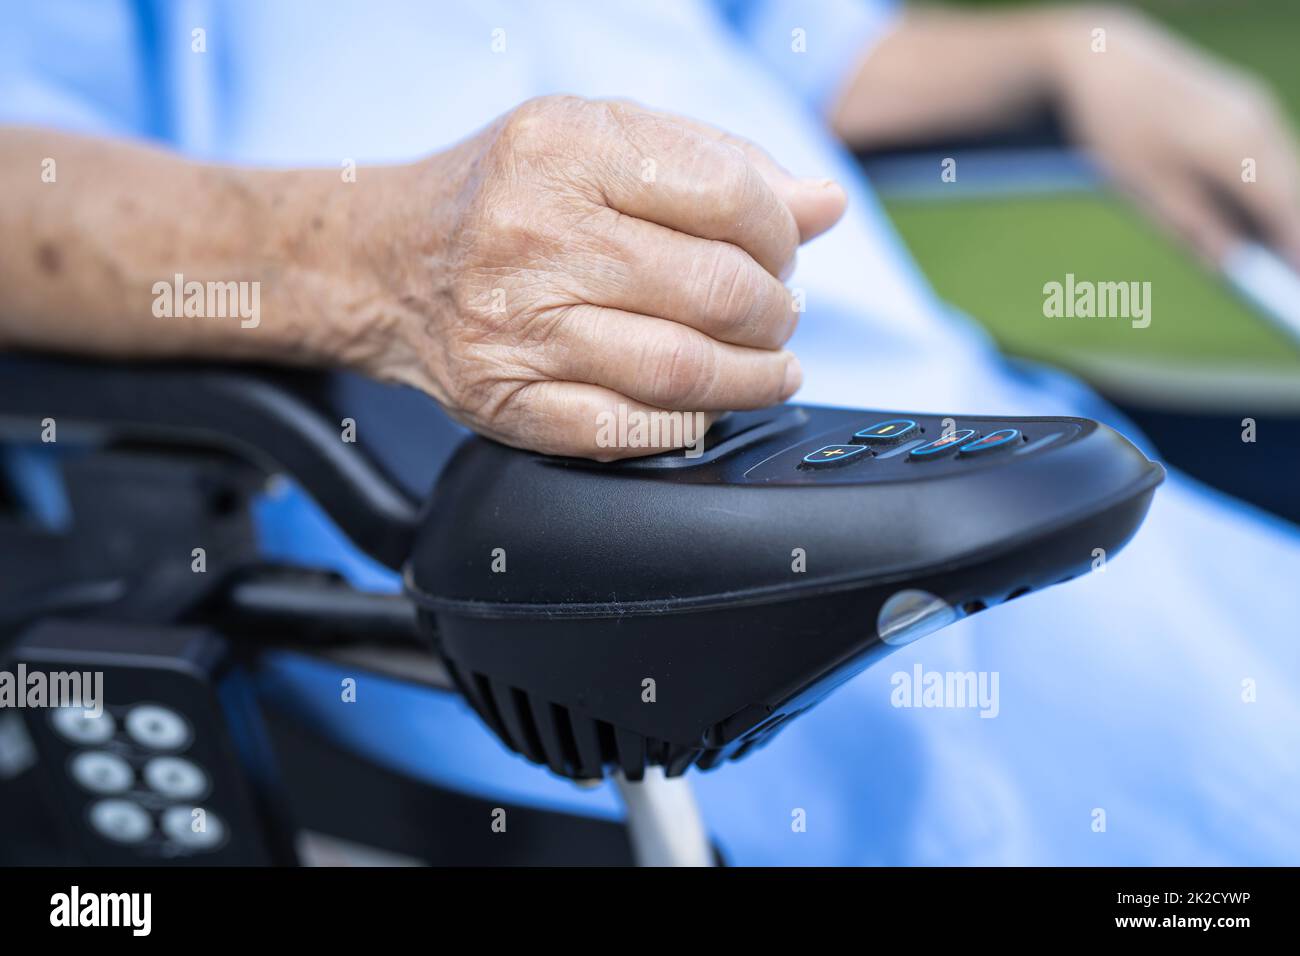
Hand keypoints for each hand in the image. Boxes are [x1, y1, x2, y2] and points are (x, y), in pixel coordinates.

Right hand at [369, 96, 845, 457]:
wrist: (387, 261)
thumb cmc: (509, 194)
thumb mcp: (601, 140)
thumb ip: (717, 162)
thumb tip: (824, 205)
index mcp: (565, 149)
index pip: (728, 196)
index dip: (781, 234)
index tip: (783, 251)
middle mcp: (534, 235)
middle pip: (715, 290)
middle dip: (774, 311)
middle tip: (776, 314)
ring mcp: (515, 326)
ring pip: (682, 370)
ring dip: (753, 378)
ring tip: (768, 366)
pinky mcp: (504, 400)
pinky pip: (627, 432)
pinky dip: (688, 425)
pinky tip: (703, 405)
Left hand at [1047, 7, 1299, 268]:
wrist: (1105, 59)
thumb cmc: (1118, 125)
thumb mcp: (1147, 186)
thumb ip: (1192, 225)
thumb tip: (1230, 264)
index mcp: (1234, 145)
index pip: (1283, 207)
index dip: (1295, 249)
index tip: (1296, 289)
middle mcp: (1258, 122)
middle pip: (1293, 191)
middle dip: (1295, 236)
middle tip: (1291, 283)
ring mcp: (1257, 109)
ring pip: (1286, 172)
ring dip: (1285, 213)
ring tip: (1283, 262)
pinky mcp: (1247, 106)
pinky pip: (1271, 155)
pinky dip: (1270, 189)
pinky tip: (1262, 220)